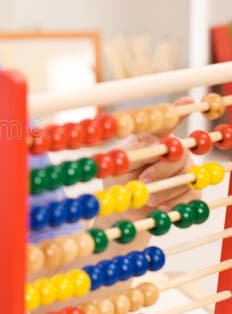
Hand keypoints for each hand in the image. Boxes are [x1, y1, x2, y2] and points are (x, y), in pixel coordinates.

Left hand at [115, 98, 199, 216]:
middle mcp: (173, 151)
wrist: (125, 210)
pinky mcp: (193, 190)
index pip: (165, 123)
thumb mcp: (119, 166)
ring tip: (147, 198)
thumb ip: (133, 154)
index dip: (177, 112)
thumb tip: (154, 148)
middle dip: (161, 169)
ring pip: (185, 176)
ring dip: (163, 191)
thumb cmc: (120, 182)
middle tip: (144, 181)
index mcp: (152, 140)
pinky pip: (191, 195)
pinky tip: (161, 207)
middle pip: (178, 153)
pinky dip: (174, 203)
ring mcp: (185, 169)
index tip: (186, 103)